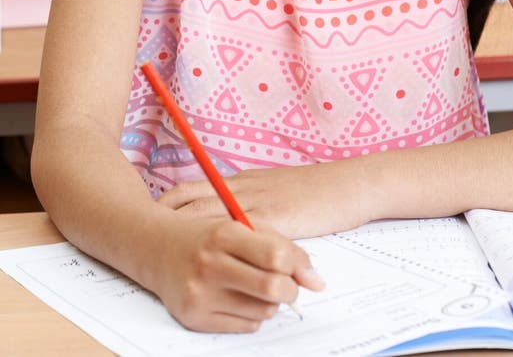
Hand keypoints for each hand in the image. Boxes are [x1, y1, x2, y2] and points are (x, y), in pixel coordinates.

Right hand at [152, 213, 323, 331]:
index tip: (297, 267)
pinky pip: (244, 326)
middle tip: (286, 285)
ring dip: (270, 303)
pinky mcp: (193, 317)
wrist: (154, 247)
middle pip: (272, 288)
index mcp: (224, 233)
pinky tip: (238, 298)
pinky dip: (251, 315)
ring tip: (255, 287)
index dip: (296, 264)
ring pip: (262, 311)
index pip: (277, 255)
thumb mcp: (240, 227)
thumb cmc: (205, 235)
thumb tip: (318, 281)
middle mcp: (209, 263)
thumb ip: (279, 245)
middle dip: (290, 290)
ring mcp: (199, 293)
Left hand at [157, 161, 369, 238]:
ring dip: (189, 233)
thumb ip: (252, 200)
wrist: (351, 184)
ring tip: (165, 250)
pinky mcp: (279, 220)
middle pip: (195, 201)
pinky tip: (212, 260)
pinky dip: (226, 247)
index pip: (196, 188)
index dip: (169, 201)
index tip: (146, 214)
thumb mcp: (278, 190)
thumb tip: (230, 214)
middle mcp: (246, 190)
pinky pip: (245, 236)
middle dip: (166, 217)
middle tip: (140, 231)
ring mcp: (261, 204)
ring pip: (213, 217)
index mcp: (244, 183)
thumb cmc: (318, 190)